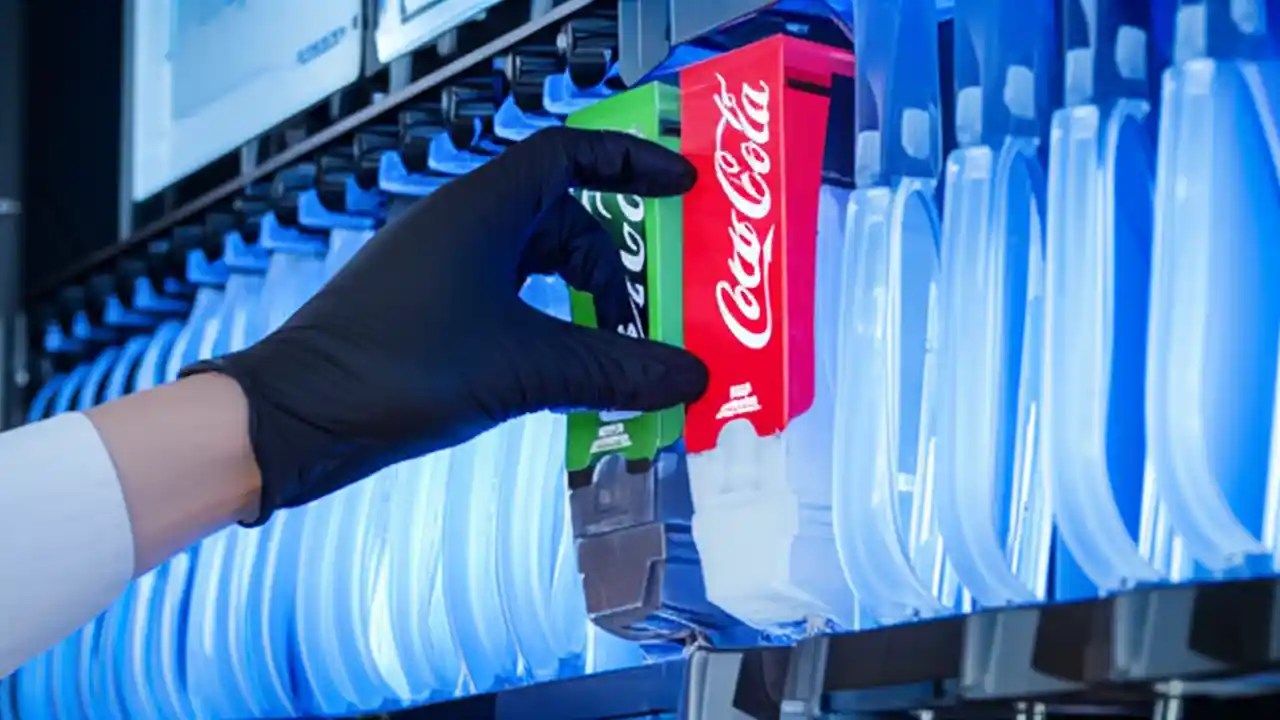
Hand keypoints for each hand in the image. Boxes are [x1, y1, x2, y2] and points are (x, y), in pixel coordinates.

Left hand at [182, 127, 708, 523]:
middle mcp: (460, 226)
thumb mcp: (522, 369)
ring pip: (533, 265)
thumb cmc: (394, 371)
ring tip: (612, 352)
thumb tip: (689, 377)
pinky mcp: (424, 309)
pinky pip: (505, 300)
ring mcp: (438, 267)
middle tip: (649, 316)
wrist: (293, 417)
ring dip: (579, 303)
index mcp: (482, 210)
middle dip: (613, 266)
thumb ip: (611, 369)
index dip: (631, 163)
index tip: (680, 187)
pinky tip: (560, 374)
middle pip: (562, 220)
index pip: (571, 154)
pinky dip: (544, 326)